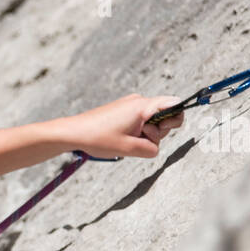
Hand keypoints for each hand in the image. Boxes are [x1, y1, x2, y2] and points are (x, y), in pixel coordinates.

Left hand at [66, 95, 185, 159]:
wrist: (74, 133)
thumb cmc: (98, 138)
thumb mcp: (128, 149)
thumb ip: (150, 148)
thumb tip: (156, 148)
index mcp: (142, 106)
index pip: (174, 104)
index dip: (176, 120)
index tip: (162, 131)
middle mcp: (138, 102)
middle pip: (164, 117)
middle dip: (156, 133)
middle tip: (137, 139)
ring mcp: (130, 105)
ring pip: (151, 122)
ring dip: (144, 135)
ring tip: (125, 140)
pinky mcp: (124, 111)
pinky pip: (140, 122)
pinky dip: (135, 132)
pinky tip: (122, 138)